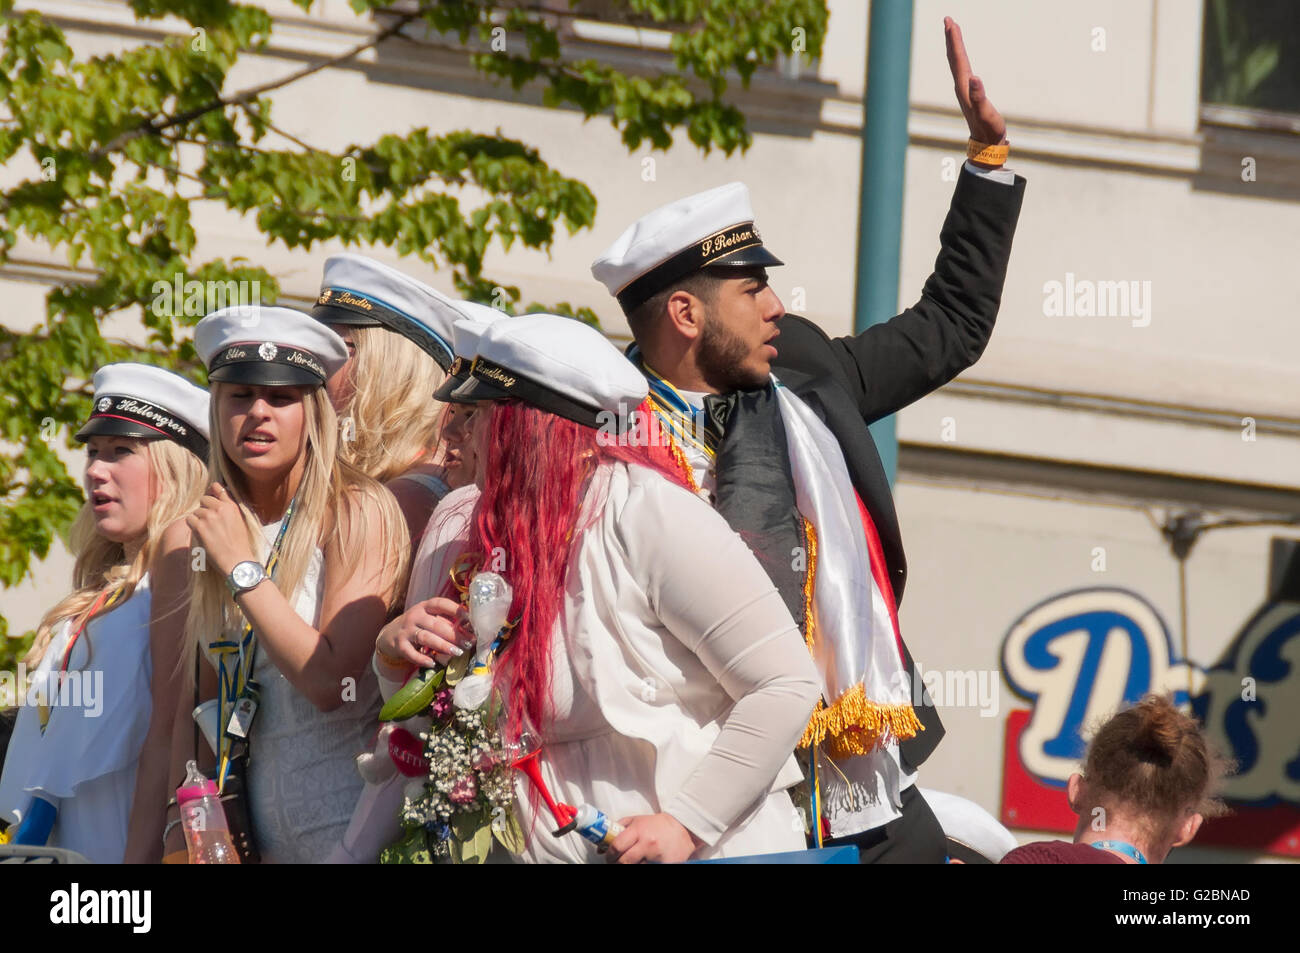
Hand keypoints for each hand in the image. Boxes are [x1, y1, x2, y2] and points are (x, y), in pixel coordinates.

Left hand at [186, 483, 256, 576]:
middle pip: (204, 499)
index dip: (213, 489)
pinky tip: (201, 534)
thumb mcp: (240, 522)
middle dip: (204, 508)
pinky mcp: (200, 526)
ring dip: (198, 519)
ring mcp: (209, 517)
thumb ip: (229, 510)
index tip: (211, 492)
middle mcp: (220, 508)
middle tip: (208, 521)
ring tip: (207, 531)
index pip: (219, 489)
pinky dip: (193, 526)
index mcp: (232, 507)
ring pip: (196, 511)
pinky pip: (189, 520)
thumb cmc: (240, 544)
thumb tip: (216, 503)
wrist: (237, 560)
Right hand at [376, 597, 469, 667]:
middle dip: (454, 634)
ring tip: (457, 652)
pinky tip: (433, 664)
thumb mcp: (429, 618)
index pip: (440, 604)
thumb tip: (469, 629)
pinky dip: (422, 659)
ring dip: (443, 645)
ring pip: (426, 637)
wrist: (390, 635)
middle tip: (468, 643)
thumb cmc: (418, 626)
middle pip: (436, 624)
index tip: (468, 618)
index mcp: (425, 607)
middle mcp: (415, 616)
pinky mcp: (400, 645)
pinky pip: (411, 653)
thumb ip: (445, 622)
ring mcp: (406, 631)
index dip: (455, 609)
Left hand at [605, 813, 701, 863]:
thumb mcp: (637, 820)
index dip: (609, 855)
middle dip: (616, 864)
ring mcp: (656, 856)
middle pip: (624, 862)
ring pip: (635, 868)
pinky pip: (648, 868)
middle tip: (616, 863)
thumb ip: (618, 829)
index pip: (617, 846)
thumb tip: (600, 847)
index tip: (608, 857)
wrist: (683, 829)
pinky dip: (643, 866)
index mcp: (639, 830)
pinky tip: (644, 863)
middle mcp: (647, 843)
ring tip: (632, 861)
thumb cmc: (657, 825)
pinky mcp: (665, 865)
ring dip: (630, 866)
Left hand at [944, 17, 1006, 147]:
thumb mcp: (986, 112)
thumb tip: (974, 78)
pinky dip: (961, 59)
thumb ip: (979, 96)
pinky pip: (962, 71)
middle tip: (948, 20)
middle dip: (951, 39)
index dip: (955, 40)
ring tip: (953, 32)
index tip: (951, 23)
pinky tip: (962, 58)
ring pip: (956, 64)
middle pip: (954, 58)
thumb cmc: (988, 129)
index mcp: (964, 88)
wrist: (986, 144)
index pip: (958, 59)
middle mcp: (961, 87)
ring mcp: (964, 91)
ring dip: (954, 47)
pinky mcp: (969, 94)